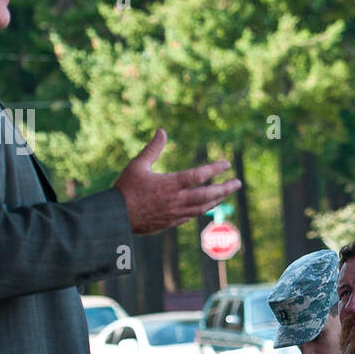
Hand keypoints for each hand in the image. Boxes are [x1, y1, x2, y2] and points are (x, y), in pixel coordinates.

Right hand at [113, 129, 240, 234]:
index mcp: (170, 184)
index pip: (199, 175)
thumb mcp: (138, 165)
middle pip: (207, 195)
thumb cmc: (125, 188)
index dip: (215, 169)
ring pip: (202, 208)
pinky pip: (192, 216)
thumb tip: (162, 130)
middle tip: (238, 183)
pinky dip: (202, 210)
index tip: (226, 163)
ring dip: (217, 200)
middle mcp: (176, 200)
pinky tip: (206, 206)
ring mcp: (175, 213)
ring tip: (225, 193)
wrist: (116, 217)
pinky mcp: (171, 223)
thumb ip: (152, 148)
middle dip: (225, 188)